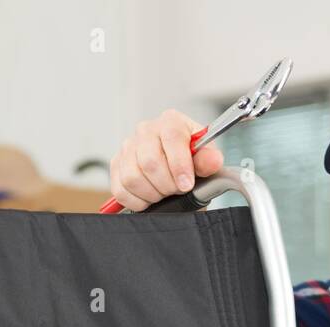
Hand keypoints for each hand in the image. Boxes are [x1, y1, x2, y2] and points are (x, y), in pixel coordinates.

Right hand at [108, 109, 224, 211]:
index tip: (187, 185)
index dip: (179, 165)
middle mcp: (146, 130)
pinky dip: (138, 201)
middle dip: (166, 185)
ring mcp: (128, 147)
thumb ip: (209, 161)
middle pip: (149, 162)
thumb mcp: (206, 161)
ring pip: (133, 178)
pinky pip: (121, 190)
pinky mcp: (116, 165)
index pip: (172, 138)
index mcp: (171, 122)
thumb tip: (213, 161)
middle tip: (177, 191)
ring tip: (164, 193)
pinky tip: (151, 198)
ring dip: (152, 194)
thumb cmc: (193, 163)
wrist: (179, 173)